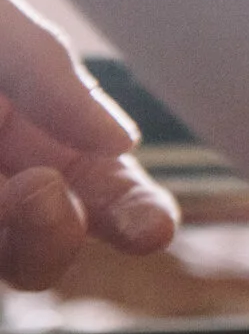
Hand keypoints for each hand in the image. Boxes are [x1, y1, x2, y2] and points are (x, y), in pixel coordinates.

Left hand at [0, 0, 178, 288]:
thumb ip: (54, 80)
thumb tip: (121, 141)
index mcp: (50, 147)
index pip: (113, 201)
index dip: (137, 219)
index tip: (148, 228)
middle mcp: (4, 188)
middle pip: (38, 253)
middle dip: (51, 236)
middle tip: (38, 190)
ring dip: (7, 236)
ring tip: (7, 188)